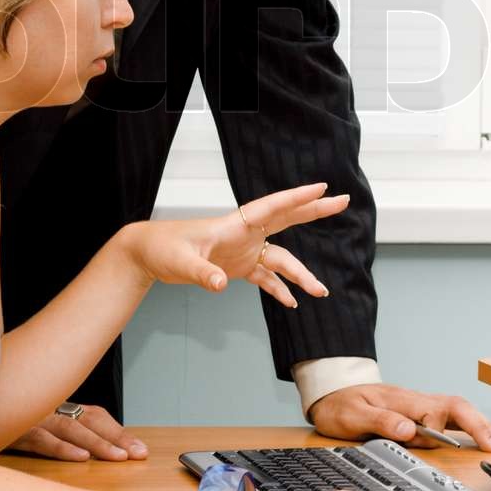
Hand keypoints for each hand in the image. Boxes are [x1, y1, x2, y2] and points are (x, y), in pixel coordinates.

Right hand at [5, 403, 148, 461]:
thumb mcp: (29, 414)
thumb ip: (53, 425)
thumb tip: (82, 445)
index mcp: (53, 402)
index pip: (92, 414)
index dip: (116, 430)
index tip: (137, 447)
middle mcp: (45, 405)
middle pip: (88, 419)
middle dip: (116, 437)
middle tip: (138, 454)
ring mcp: (30, 415)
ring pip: (70, 428)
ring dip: (96, 444)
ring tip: (118, 457)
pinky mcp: (12, 428)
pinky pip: (41, 439)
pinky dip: (61, 448)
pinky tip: (80, 459)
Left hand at [123, 183, 347, 307]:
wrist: (148, 254)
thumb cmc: (163, 249)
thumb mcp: (181, 262)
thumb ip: (203, 274)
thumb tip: (220, 286)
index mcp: (234, 224)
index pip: (272, 207)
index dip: (298, 198)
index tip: (322, 187)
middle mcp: (244, 234)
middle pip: (286, 220)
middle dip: (314, 211)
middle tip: (342, 200)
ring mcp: (243, 250)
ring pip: (281, 258)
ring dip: (300, 274)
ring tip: (322, 290)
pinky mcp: (236, 267)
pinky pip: (265, 277)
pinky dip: (279, 288)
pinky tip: (293, 303)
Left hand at [311, 383, 490, 452]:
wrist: (330, 393)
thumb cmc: (341, 405)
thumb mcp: (353, 415)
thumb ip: (381, 421)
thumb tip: (410, 430)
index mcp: (403, 401)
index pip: (435, 412)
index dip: (447, 428)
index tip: (456, 443)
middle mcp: (416, 402)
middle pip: (456, 407)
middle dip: (478, 423)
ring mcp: (419, 407)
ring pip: (457, 411)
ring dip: (478, 425)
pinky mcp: (418, 414)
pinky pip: (448, 418)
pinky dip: (468, 426)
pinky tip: (479, 436)